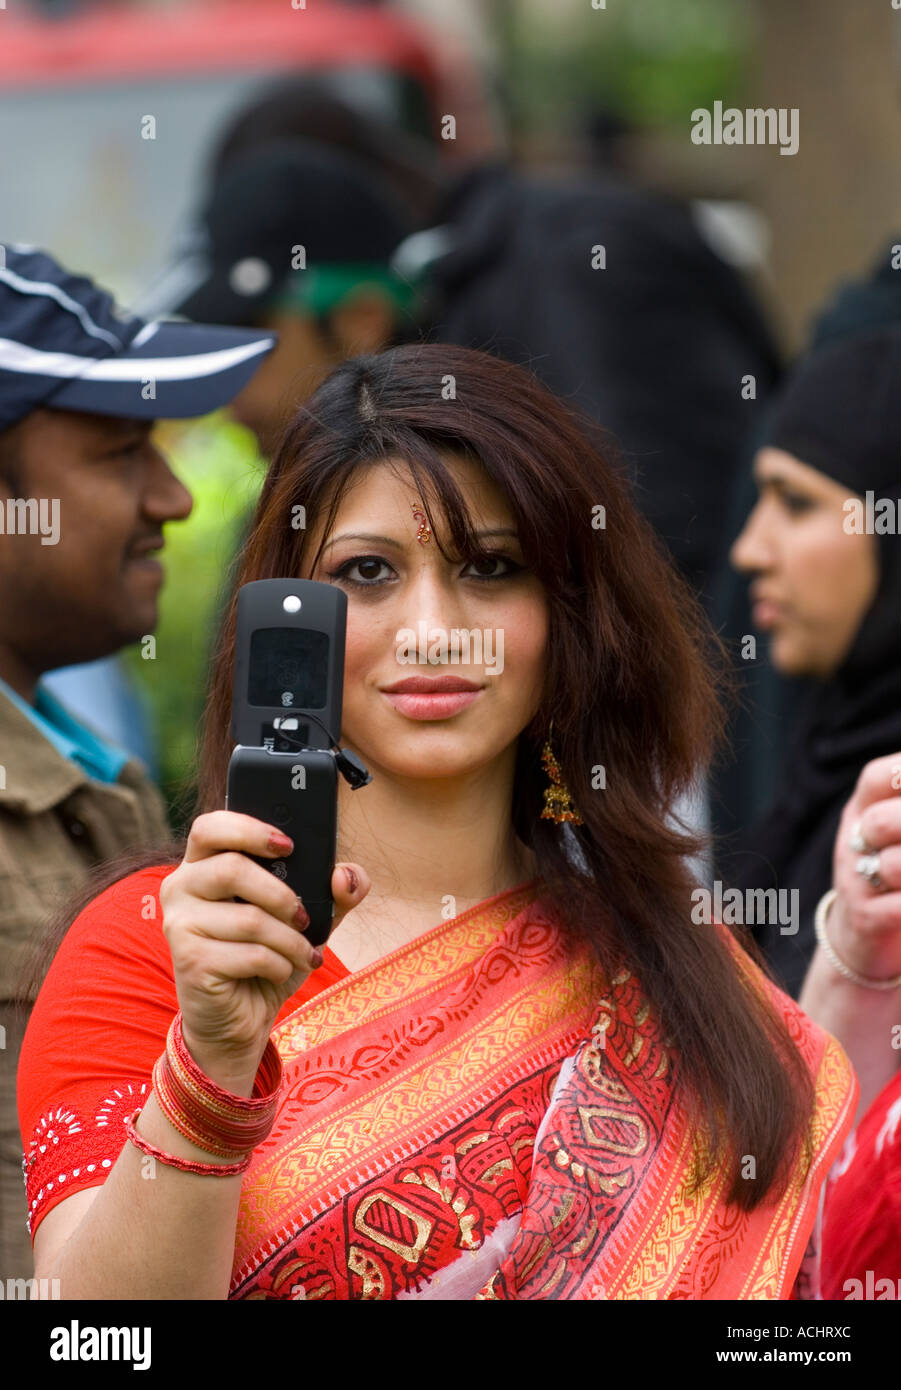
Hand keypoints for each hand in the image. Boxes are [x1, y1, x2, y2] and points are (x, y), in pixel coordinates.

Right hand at [159, 811, 369, 1086]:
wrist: (238, 1020)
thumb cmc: (265, 959)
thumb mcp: (306, 921)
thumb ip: (333, 892)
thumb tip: (345, 875)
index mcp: (203, 865)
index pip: (210, 827)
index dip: (248, 829)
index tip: (288, 846)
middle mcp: (181, 887)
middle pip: (232, 869)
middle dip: (283, 896)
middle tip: (305, 918)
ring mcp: (179, 924)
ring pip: (250, 918)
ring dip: (290, 941)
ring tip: (303, 953)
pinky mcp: (189, 960)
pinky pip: (251, 954)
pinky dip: (280, 965)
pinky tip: (281, 973)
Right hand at [829, 753, 900, 981]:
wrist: (861, 936)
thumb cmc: (894, 874)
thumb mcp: (896, 833)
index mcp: (862, 812)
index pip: (877, 778)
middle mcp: (853, 844)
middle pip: (882, 821)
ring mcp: (856, 883)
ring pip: (894, 866)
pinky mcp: (867, 920)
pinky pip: (899, 908)